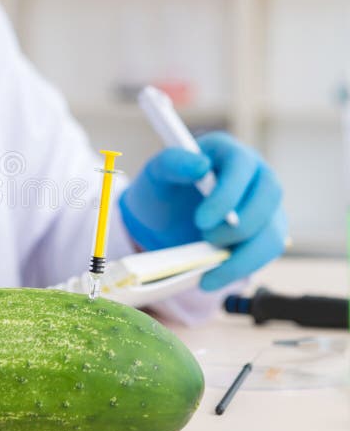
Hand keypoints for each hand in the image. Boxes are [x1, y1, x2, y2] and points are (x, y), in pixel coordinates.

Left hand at [119, 132, 286, 290]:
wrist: (164, 218)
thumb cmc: (163, 189)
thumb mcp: (157, 173)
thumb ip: (172, 163)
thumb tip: (199, 165)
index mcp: (229, 152)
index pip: (242, 165)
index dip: (227, 194)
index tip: (201, 220)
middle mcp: (255, 174)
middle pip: (270, 195)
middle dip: (240, 225)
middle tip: (206, 239)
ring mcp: (265, 204)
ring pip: (272, 230)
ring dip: (243, 254)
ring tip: (207, 267)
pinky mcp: (266, 231)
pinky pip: (267, 251)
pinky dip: (243, 267)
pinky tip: (214, 277)